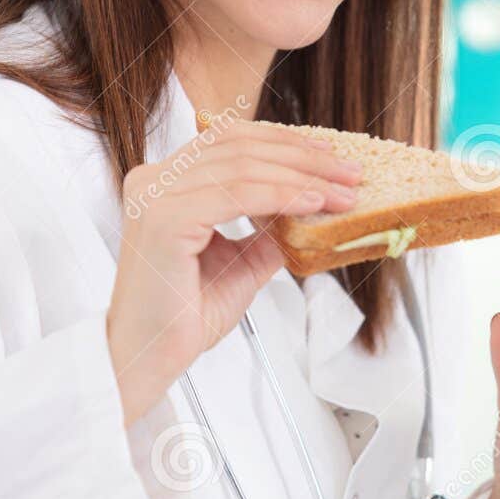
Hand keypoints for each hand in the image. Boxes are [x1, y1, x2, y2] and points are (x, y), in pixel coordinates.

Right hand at [107, 120, 361, 426]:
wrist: (149, 358)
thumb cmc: (183, 317)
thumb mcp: (239, 264)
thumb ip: (267, 232)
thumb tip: (307, 211)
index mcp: (165, 183)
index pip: (229, 140)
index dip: (283, 142)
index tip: (330, 158)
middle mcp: (154, 181)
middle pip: (239, 145)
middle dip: (303, 156)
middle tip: (350, 173)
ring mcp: (155, 196)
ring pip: (242, 165)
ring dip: (302, 175)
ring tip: (341, 191)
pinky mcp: (165, 219)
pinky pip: (236, 194)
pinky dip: (281, 194)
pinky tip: (312, 202)